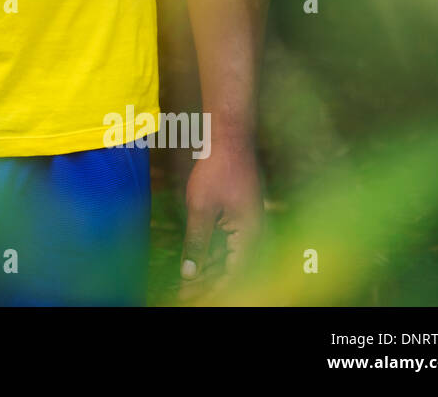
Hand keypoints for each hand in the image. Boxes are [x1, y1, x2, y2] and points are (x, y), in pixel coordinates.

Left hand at [179, 138, 261, 300]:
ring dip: (208, 273)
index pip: (234, 276)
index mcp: (251, 235)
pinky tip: (194, 266)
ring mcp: (248, 227)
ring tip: (185, 287)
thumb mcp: (201, 208)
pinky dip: (210, 256)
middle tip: (183, 297)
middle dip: (208, 285)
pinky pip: (226, 245)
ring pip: (228, 259)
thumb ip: (196, 242)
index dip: (213, 290)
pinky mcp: (239, 219)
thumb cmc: (217, 169)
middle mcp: (254, 235)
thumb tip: (190, 274)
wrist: (230, 139)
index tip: (191, 300)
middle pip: (232, 271)